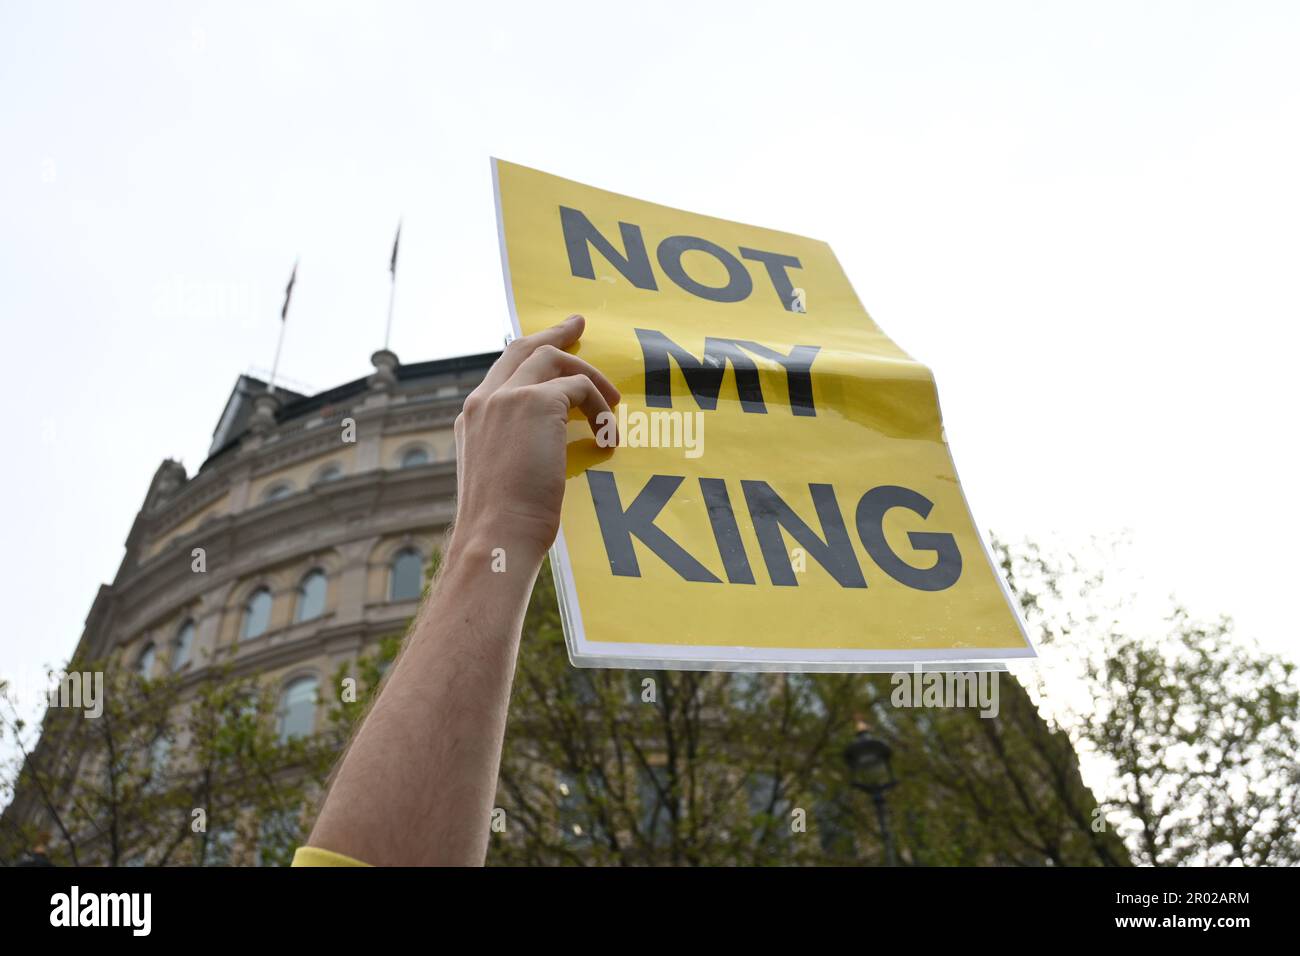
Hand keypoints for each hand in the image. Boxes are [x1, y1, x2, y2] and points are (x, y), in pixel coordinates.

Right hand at [449, 314, 618, 565]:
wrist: (494, 536)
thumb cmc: (500, 525)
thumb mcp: (499, 478)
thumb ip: (514, 450)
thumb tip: (547, 447)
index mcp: (472, 417)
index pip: (502, 371)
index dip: (529, 355)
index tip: (551, 345)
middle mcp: (484, 400)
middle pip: (523, 349)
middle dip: (554, 334)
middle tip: (578, 325)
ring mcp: (508, 397)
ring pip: (554, 360)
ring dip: (590, 378)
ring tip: (614, 403)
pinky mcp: (538, 402)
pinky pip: (580, 388)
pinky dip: (600, 409)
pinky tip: (607, 437)